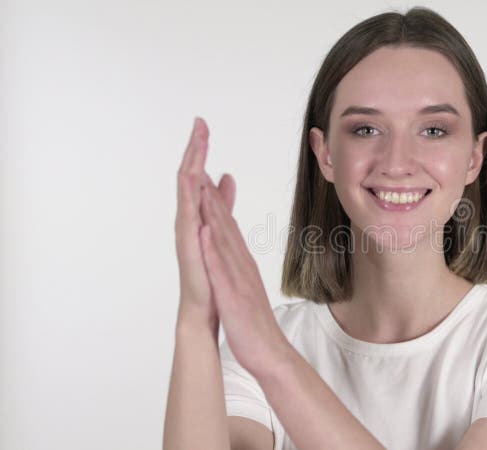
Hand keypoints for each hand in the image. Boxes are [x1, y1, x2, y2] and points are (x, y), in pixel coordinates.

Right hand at [174, 117, 234, 328]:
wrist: (203, 306)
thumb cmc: (210, 270)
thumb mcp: (220, 229)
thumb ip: (221, 202)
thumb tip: (225, 177)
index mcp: (197, 213)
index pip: (198, 175)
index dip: (200, 149)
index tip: (202, 123)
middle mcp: (188, 220)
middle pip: (190, 177)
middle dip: (195, 149)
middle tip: (199, 122)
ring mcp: (187, 234)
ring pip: (186, 194)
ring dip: (191, 168)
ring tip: (195, 145)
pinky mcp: (190, 250)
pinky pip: (188, 222)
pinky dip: (190, 203)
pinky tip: (193, 186)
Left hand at [197, 134, 286, 377]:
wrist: (269, 351)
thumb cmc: (254, 321)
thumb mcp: (244, 286)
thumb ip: (236, 264)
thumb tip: (226, 244)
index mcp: (241, 261)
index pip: (225, 224)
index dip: (212, 197)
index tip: (201, 171)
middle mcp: (240, 263)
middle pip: (223, 223)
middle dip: (210, 192)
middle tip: (199, 162)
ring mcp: (237, 277)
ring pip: (222, 240)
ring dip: (212, 212)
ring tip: (201, 186)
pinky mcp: (233, 295)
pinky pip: (221, 270)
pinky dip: (212, 249)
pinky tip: (205, 232)